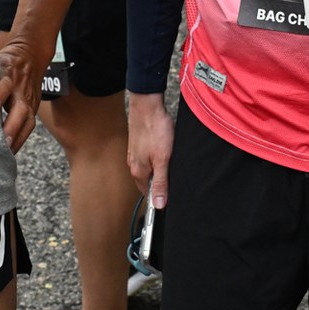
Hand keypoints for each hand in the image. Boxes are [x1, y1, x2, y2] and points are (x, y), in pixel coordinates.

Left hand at [0, 33, 48, 152]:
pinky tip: (10, 152)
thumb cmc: (2, 63)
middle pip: (19, 109)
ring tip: (5, 152)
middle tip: (1, 142)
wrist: (29, 56)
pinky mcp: (33, 109)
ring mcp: (28, 100)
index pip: (4, 85)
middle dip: (11, 126)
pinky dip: (20, 140)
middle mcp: (19, 89)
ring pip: (27, 120)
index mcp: (7, 74)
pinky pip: (29, 127)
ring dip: (16, 137)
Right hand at [127, 94, 174, 209]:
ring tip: (171, 160)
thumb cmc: (155, 130)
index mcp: (138, 172)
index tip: (172, 193)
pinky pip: (148, 157)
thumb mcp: (163, 159)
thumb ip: (161, 182)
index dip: (161, 196)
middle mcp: (133, 164)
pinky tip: (165, 150)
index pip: (148, 193)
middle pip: (149, 181)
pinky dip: (157, 157)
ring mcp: (135, 153)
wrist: (147, 104)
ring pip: (149, 168)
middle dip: (161, 181)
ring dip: (160, 168)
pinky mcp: (138, 143)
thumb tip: (158, 204)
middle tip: (175, 173)